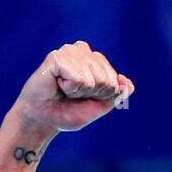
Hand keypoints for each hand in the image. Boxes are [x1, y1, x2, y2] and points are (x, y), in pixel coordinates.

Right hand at [15, 41, 133, 132]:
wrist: (42, 121)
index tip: (83, 97)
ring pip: (92, 79)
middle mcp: (82, 51)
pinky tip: (57, 84)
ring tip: (64, 90)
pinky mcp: (57, 56)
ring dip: (78, 92)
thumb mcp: (98, 106)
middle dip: (91, 94)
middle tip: (72, 95)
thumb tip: (128, 84)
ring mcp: (69, 51)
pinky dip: (69, 88)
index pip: (114, 79)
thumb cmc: (67, 112)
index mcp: (94, 60)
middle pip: (105, 79)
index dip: (101, 95)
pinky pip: (78, 78)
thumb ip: (116, 95)